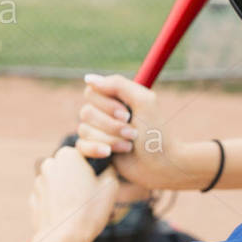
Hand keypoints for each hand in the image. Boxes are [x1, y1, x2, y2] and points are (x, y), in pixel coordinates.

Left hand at [28, 146, 118, 241]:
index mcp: (68, 155)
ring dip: (67, 191)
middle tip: (90, 197)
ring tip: (79, 209)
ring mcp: (38, 183)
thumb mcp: (110, 185)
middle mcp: (49, 164)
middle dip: (79, 178)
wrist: (63, 239)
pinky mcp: (33, 200)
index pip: (85, 154)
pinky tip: (66, 216)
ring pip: (59, 183)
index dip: (95, 167)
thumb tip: (105, 167)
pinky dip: (57, 204)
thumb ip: (108, 168)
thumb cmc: (89, 210)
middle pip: (70, 168)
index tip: (100, 182)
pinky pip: (49, 198)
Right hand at [78, 74, 198, 190]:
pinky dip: (96, 149)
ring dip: (110, 139)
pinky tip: (109, 154)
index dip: (106, 104)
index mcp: (114, 99)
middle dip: (111, 125)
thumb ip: (117, 85)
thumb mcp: (143, 101)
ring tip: (128, 146)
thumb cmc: (156, 132)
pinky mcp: (94, 150)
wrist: (161, 163)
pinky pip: (81, 146)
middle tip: (132, 133)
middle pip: (86, 112)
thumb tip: (88, 79)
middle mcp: (102, 113)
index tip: (127, 114)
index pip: (91, 92)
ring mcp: (97, 132)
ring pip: (84, 130)